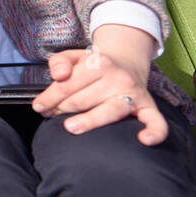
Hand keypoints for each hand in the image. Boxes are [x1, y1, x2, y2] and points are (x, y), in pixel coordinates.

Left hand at [31, 34, 165, 144]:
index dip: (49, 98)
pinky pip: (156, 121)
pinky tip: (144, 140)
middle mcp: (119, 78)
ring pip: (110, 111)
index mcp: (99, 63)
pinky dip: (154, 131)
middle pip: (83, 100)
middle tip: (52, 115)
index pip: (67, 85)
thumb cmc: (95, 65)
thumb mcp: (74, 56)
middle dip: (62, 109)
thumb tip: (58, 74)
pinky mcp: (148, 107)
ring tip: (71, 127)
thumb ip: (59, 61)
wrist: (127, 63)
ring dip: (90, 120)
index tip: (39, 107)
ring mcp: (134, 94)